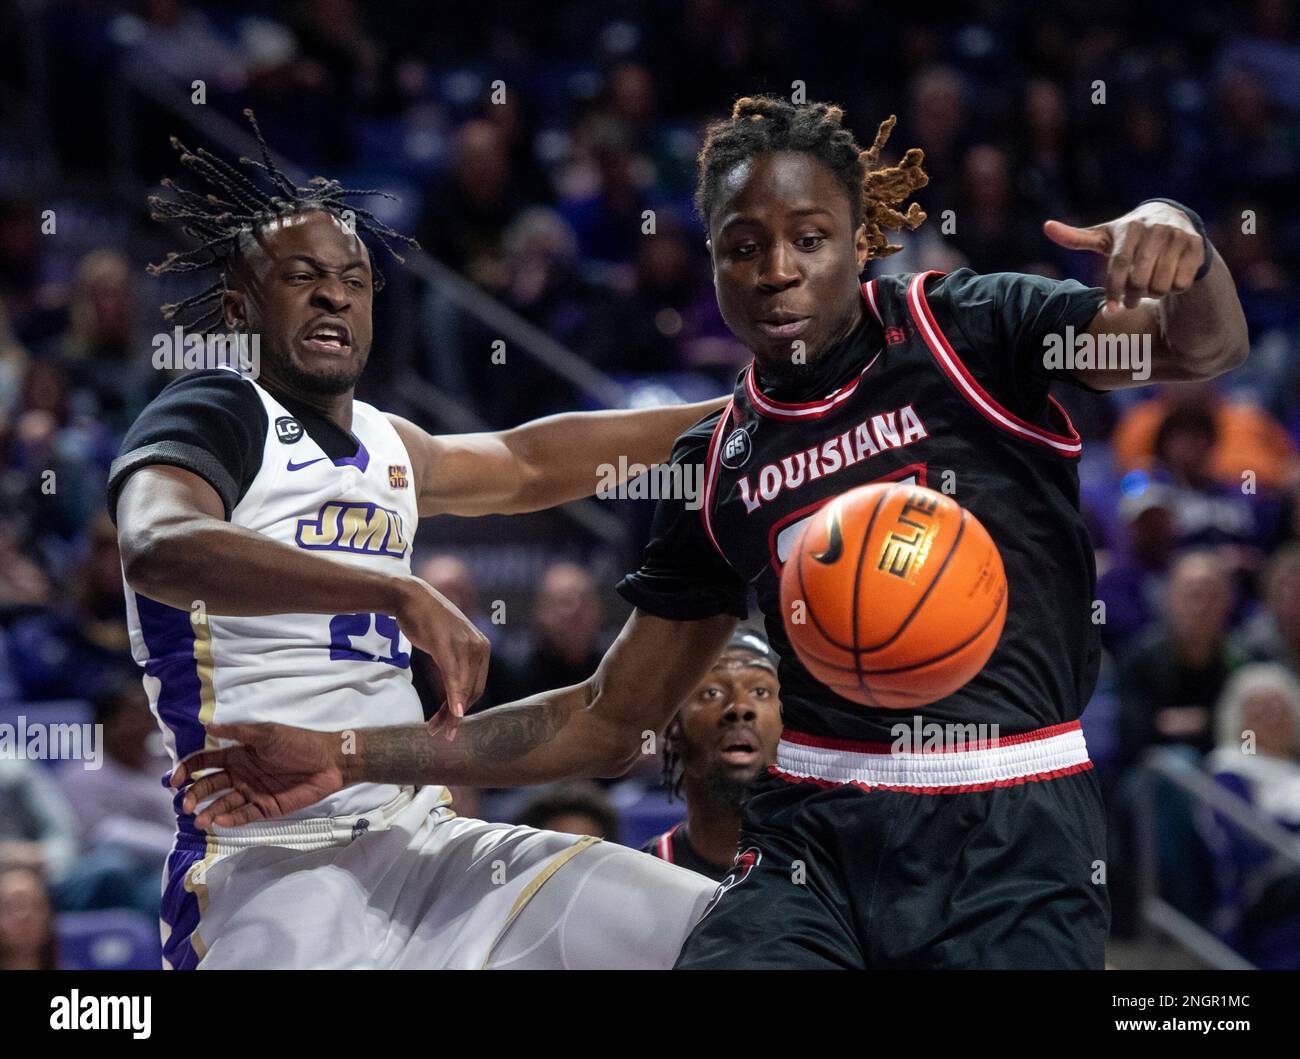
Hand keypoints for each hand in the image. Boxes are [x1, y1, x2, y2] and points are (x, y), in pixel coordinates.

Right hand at [171, 722, 346, 828]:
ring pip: (223, 804)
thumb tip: (208, 725)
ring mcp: (251, 792)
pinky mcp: (265, 807)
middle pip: (209, 786)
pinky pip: (244, 815)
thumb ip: (239, 733)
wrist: (329, 761)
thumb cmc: (299, 742)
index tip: (176, 779)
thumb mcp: (268, 734)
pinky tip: (220, 821)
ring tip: (199, 820)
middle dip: (194, 795)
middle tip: (186, 804)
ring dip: (209, 812)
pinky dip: (231, 819)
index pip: (205, 763)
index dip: (188, 770)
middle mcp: (240, 775)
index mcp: (237, 754)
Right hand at [393, 575, 489, 717]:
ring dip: (449, 713)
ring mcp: (465, 645)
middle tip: (440, 732)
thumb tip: (458, 690)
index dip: (462, 709)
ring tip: (435, 728)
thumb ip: (458, 662)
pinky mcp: (447, 645)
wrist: (411, 597)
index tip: (449, 725)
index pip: (476, 688)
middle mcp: (480, 647)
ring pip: (462, 689)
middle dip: (455, 716)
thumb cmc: (427, 622)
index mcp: (483, 648)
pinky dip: (453, 697)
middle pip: (471, 692)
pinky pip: (453, 677)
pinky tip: (453, 714)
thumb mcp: (449, 644)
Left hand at [1043, 203, 1204, 313]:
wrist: (1173, 218)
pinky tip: (1168, 279)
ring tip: (1148, 287)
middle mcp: (1156, 229)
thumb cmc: (1131, 235)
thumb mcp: (1104, 236)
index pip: (1119, 266)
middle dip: (1131, 297)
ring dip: (1152, 294)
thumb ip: (1077, 238)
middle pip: (1140, 279)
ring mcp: (1179, 236)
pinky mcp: (1197, 246)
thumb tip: (1047, 227)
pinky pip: (1181, 283)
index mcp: (1130, 227)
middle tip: (1128, 301)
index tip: (1110, 312)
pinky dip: (1173, 289)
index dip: (1113, 291)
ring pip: (1162, 284)